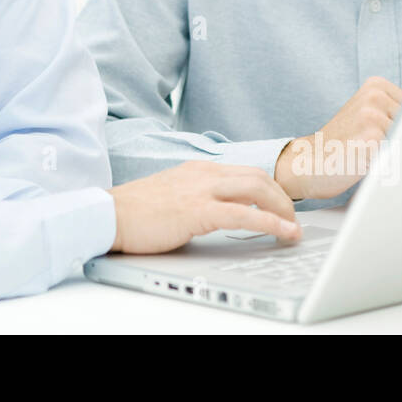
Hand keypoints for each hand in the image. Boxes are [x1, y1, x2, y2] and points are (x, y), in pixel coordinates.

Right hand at [109, 160, 299, 253]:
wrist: (109, 215)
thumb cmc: (136, 211)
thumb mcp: (173, 194)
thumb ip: (197, 197)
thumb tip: (218, 212)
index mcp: (198, 169)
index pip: (245, 171)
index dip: (270, 188)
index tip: (281, 205)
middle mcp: (203, 173)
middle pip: (258, 176)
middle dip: (282, 198)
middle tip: (292, 218)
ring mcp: (201, 189)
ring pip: (257, 189)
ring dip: (282, 209)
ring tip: (292, 228)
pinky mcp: (198, 210)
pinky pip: (244, 214)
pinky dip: (271, 223)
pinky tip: (284, 232)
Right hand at [274, 76, 401, 200]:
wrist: (309, 161)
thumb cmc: (344, 142)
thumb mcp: (367, 115)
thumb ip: (397, 112)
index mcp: (376, 85)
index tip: (391, 135)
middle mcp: (375, 96)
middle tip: (373, 146)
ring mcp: (372, 116)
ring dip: (396, 152)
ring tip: (369, 153)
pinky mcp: (371, 139)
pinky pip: (399, 154)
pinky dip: (390, 163)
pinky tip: (367, 162)